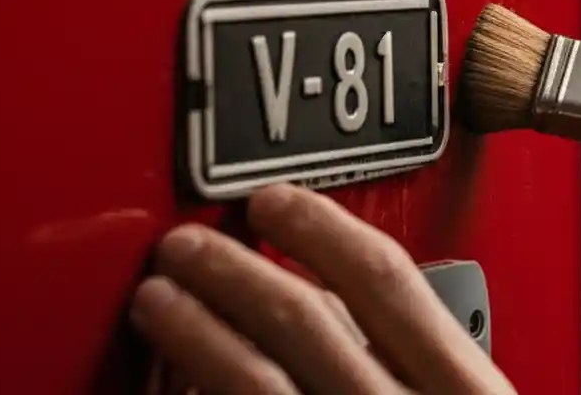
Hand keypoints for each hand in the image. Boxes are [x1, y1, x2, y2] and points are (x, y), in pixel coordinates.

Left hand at [130, 184, 515, 394]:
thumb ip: (421, 364)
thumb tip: (335, 298)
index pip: (388, 282)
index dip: (322, 230)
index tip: (275, 205)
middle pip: (306, 321)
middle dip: (233, 270)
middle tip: (188, 246)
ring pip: (252, 382)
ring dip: (194, 330)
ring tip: (159, 302)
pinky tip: (172, 389)